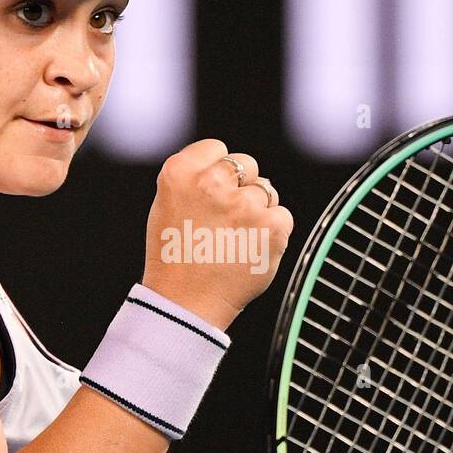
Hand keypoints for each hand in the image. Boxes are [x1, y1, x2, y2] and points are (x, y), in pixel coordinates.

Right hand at [141, 139, 292, 330]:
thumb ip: (196, 178)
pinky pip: (283, 216)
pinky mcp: (271, 227)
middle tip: (225, 220)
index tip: (211, 195)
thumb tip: (233, 167)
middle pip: (246, 164)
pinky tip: (249, 250)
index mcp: (179, 172)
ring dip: (257, 211)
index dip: (217, 172)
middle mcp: (212, 183)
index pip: (216, 149)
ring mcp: (244, 204)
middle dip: (241, 186)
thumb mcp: (169, 205)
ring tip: (233, 240)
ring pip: (267, 191)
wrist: (186, 303)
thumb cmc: (175, 256)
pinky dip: (272, 233)